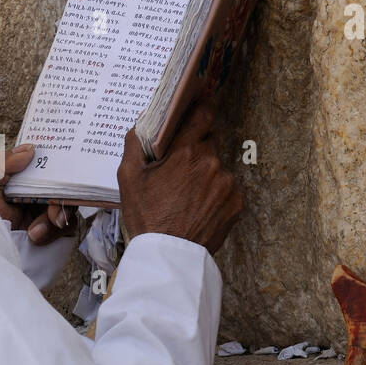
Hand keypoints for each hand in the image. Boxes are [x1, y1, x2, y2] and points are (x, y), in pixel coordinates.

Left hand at [0, 142, 75, 245]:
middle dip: (61, 198)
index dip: (58, 165)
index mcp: (25, 180)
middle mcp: (39, 194)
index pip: (48, 167)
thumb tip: (30, 149)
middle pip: (64, 187)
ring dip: (54, 219)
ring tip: (34, 232)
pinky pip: (67, 229)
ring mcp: (46, 214)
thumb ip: (3, 164)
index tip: (62, 165)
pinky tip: (35, 237)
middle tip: (52, 212)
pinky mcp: (51, 233)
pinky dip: (53, 233)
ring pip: (68, 208)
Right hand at [117, 101, 242, 255]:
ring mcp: (227, 183)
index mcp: (186, 151)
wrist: (168, 255)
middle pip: (208, 143)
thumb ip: (135, 142)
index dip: (200, 110)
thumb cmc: (146, 215)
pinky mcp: (236, 202)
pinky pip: (227, 188)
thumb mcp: (128, 177)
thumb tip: (145, 121)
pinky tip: (199, 207)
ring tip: (187, 196)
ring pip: (217, 167)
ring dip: (205, 174)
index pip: (202, 114)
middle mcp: (211, 162)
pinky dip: (215, 193)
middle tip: (179, 169)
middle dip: (196, 150)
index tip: (198, 108)